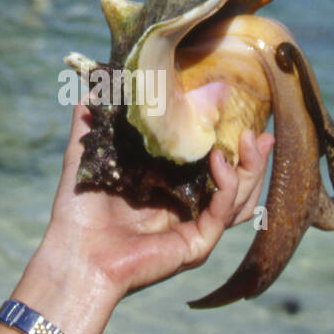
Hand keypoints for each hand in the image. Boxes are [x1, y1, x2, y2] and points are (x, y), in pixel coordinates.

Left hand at [29, 105, 274, 302]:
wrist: (75, 253)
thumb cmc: (78, 210)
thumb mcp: (87, 156)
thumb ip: (91, 121)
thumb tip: (93, 81)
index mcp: (170, 188)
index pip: (211, 162)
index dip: (228, 140)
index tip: (240, 113)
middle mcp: (188, 208)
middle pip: (237, 182)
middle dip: (253, 157)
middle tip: (258, 131)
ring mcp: (195, 227)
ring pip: (241, 199)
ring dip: (251, 169)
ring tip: (250, 139)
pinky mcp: (196, 244)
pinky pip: (223, 214)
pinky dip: (228, 187)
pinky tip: (220, 161)